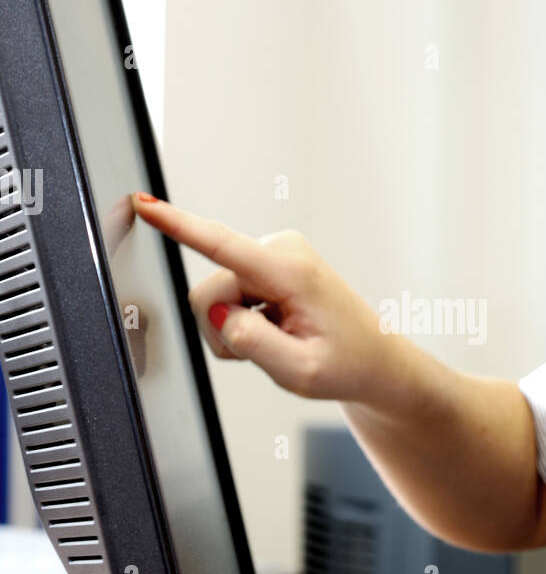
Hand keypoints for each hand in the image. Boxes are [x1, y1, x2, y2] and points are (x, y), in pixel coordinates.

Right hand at [129, 191, 389, 401]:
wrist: (373, 361)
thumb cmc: (347, 363)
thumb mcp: (300, 371)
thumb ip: (253, 343)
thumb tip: (220, 316)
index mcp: (290, 271)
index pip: (220, 244)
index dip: (176, 224)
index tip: (144, 203)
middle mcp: (280, 252)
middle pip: (209, 293)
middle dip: (224, 330)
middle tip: (265, 350)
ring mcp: (274, 256)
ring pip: (216, 299)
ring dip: (236, 330)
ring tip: (278, 341)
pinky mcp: (267, 266)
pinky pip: (229, 298)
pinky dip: (245, 323)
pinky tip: (277, 330)